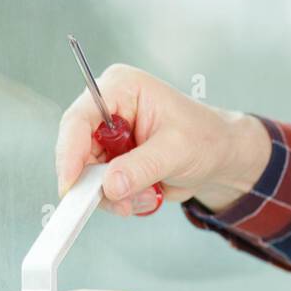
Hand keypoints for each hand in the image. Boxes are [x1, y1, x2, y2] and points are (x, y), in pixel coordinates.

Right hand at [54, 63, 270, 215]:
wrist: (221, 157)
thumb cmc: (206, 139)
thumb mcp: (177, 150)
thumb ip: (142, 167)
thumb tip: (109, 186)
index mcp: (121, 88)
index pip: (79, 119)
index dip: (69, 152)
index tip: (70, 185)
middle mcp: (108, 108)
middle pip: (76, 149)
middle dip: (95, 182)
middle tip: (118, 203)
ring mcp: (107, 137)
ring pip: (86, 174)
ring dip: (112, 194)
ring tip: (146, 197)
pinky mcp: (111, 160)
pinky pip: (100, 187)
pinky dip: (119, 199)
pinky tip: (146, 196)